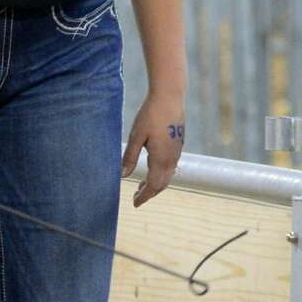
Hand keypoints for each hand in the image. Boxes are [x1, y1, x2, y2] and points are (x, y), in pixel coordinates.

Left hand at [121, 91, 185, 207]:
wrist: (170, 97)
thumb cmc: (150, 115)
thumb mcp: (136, 136)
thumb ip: (130, 157)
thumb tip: (122, 176)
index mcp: (161, 159)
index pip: (153, 186)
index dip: (144, 196)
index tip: (135, 204)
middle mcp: (172, 158)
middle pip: (162, 184)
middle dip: (150, 193)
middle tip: (136, 197)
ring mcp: (177, 151)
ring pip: (168, 175)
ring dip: (156, 184)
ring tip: (141, 186)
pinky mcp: (178, 144)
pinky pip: (171, 166)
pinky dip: (161, 174)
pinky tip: (153, 169)